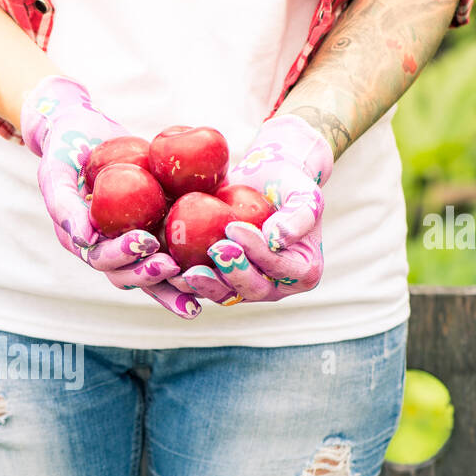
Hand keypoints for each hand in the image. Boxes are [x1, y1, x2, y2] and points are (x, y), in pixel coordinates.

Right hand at [21, 75, 199, 318]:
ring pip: (155, 273)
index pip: (104, 260)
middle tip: (175, 267)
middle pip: (131, 275)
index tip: (145, 242)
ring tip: (198, 295)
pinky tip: (218, 265)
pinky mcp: (157, 226)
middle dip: (152, 276)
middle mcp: (111, 248)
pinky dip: (195, 262)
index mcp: (86, 242)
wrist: (83, 129)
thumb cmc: (64, 150)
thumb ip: (64, 205)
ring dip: (174, 287)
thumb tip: (83, 240)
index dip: (124, 257)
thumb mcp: (55, 172)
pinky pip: (176, 247)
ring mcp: (135, 240)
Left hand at [177, 114, 333, 304]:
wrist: (264, 180)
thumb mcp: (305, 192)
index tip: (234, 228)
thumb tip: (278, 239)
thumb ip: (300, 215)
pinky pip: (205, 287)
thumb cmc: (289, 183)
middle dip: (231, 273)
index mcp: (303, 272)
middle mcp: (276, 287)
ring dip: (206, 286)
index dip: (257, 253)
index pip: (278, 268)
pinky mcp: (223, 281)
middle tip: (214, 249)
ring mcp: (248, 288)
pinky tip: (170, 271)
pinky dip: (188, 283)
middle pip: (252, 289)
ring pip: (226, 295)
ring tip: (186, 272)